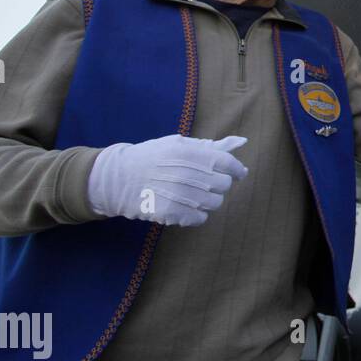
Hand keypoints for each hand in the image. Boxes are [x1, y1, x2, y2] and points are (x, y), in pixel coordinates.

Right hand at [87, 134, 248, 227]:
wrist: (118, 178)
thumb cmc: (152, 157)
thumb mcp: (178, 144)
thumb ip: (212, 146)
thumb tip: (242, 143)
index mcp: (192, 153)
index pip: (228, 164)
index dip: (236, 170)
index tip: (237, 173)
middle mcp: (190, 174)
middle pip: (224, 185)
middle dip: (218, 184)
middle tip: (203, 182)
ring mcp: (182, 196)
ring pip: (215, 203)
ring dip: (207, 199)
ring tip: (190, 193)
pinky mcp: (174, 214)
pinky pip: (201, 218)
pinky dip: (196, 214)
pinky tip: (183, 205)